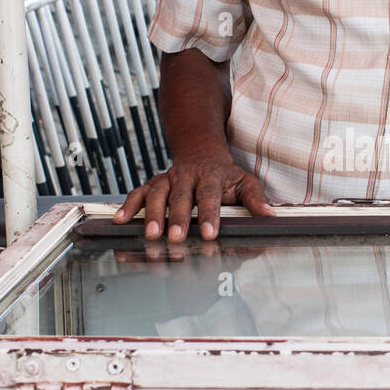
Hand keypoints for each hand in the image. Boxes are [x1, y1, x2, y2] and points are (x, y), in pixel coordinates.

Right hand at [112, 147, 274, 239]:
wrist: (201, 151)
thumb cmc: (225, 174)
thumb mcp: (245, 182)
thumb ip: (255, 199)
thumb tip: (270, 216)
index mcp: (211, 177)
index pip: (210, 196)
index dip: (209, 215)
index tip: (209, 233)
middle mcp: (187, 177)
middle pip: (181, 197)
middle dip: (177, 218)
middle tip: (175, 237)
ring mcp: (168, 179)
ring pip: (157, 195)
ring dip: (152, 214)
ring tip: (151, 234)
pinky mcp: (153, 183)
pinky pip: (138, 193)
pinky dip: (128, 206)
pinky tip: (120, 221)